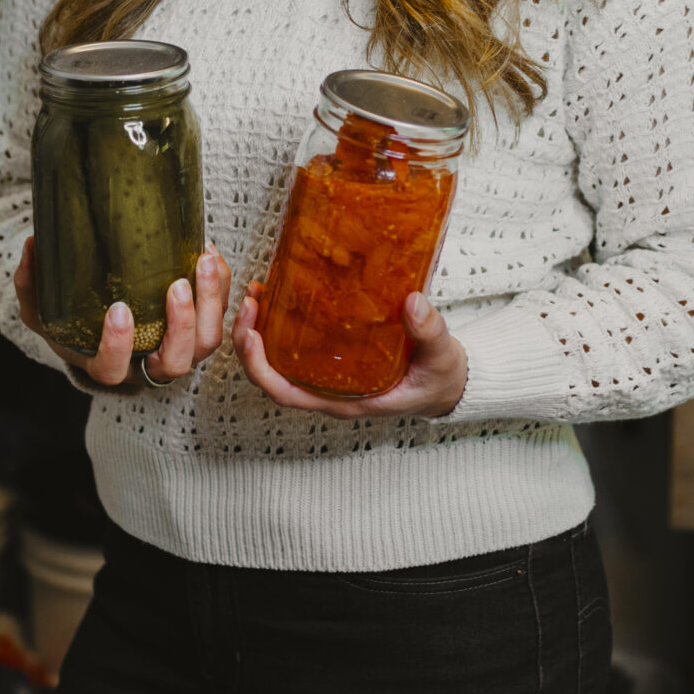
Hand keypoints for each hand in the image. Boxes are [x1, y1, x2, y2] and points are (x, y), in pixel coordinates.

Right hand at [14, 236, 231, 388]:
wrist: (100, 324)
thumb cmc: (69, 320)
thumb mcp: (41, 307)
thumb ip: (31, 283)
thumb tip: (32, 245)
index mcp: (105, 365)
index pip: (113, 369)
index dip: (119, 346)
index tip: (119, 309)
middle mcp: (146, 365)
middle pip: (175, 363)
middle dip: (181, 325)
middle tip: (175, 286)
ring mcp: (177, 350)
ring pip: (207, 343)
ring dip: (211, 303)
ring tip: (202, 261)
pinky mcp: (198, 328)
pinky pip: (221, 314)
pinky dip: (221, 286)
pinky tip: (209, 254)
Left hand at [232, 283, 467, 418]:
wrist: (445, 383)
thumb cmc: (437, 378)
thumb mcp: (440, 356)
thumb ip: (429, 332)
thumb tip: (414, 302)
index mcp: (345, 401)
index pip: (287, 394)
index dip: (260, 368)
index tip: (252, 335)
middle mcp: (328, 391)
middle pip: (271, 375)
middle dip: (249, 341)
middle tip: (249, 301)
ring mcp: (327, 376)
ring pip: (277, 360)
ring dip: (259, 330)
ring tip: (257, 292)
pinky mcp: (332, 358)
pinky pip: (294, 346)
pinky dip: (279, 323)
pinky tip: (281, 293)